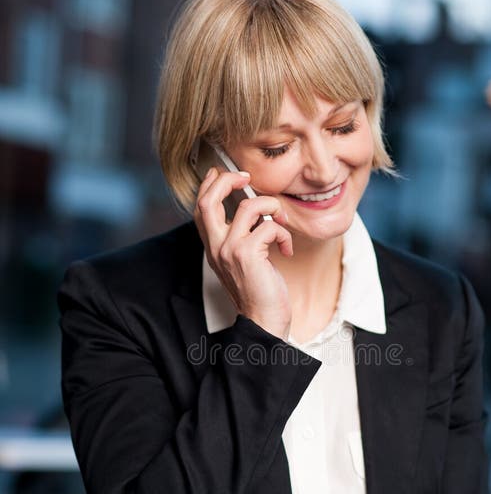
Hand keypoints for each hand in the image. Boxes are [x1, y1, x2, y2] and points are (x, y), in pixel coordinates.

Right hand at [194, 166, 292, 338]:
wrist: (263, 319)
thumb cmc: (259, 289)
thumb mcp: (242, 259)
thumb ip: (240, 235)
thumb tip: (252, 206)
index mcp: (213, 245)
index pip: (200, 205)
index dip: (212, 183)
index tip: (230, 174)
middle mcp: (216, 246)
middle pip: (209, 199)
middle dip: (228, 180)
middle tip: (248, 178)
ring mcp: (229, 250)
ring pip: (248, 207)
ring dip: (271, 207)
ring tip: (280, 220)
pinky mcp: (247, 254)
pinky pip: (269, 226)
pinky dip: (284, 234)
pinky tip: (287, 249)